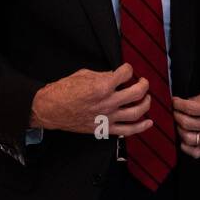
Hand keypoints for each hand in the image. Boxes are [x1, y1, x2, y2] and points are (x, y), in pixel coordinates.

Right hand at [29, 63, 152, 136]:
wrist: (51, 109)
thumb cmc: (63, 90)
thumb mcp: (83, 74)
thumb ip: (103, 75)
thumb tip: (115, 76)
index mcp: (102, 86)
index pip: (126, 73)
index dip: (128, 69)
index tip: (126, 69)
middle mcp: (108, 102)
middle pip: (137, 93)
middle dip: (143, 84)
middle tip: (143, 81)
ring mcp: (107, 117)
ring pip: (137, 112)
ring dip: (146, 103)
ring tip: (146, 98)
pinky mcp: (105, 129)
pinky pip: (128, 130)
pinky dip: (141, 127)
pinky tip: (149, 122)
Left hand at [172, 87, 199, 157]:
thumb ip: (199, 98)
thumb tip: (183, 103)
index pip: (190, 109)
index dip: (178, 104)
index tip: (174, 101)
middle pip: (187, 124)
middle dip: (176, 115)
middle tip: (175, 110)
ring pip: (189, 139)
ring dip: (179, 130)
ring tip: (179, 122)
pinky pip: (196, 152)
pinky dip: (186, 147)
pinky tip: (184, 138)